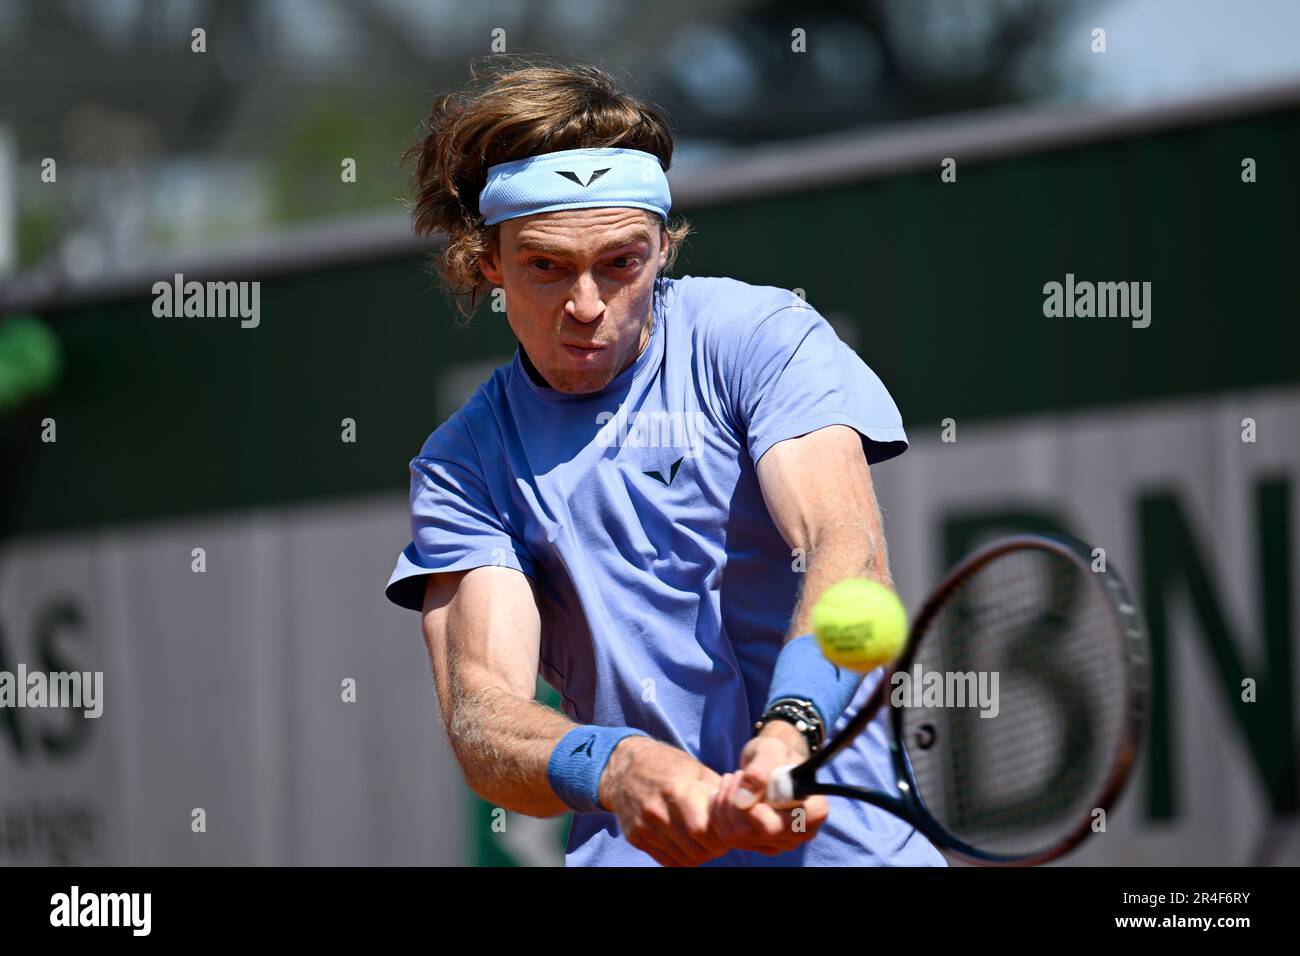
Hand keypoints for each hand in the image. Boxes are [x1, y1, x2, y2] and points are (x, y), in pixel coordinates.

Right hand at [598, 736, 730, 866]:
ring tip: (705, 839)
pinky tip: (687, 842)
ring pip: (684, 859)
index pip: (703, 828)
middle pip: (697, 848)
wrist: (624, 768)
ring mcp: (644, 827)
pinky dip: (683, 857)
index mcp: (676, 789)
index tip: (729, 828)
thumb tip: (746, 811)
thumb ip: (719, 793)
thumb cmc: (669, 767)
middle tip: (721, 838)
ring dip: (701, 854)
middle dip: (715, 847)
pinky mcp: (635, 837)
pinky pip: (667, 861)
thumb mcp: (697, 771)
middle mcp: (656, 811)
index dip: (722, 833)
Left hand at [710, 722, 828, 855]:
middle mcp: (800, 833)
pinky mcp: (759, 845)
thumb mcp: (770, 751)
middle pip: (754, 832)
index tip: (750, 784)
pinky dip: (720, 812)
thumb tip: (743, 801)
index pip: (777, 826)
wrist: (770, 760)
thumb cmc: (776, 752)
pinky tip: (727, 792)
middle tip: (736, 774)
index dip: (756, 809)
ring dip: (725, 803)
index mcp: (813, 812)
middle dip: (735, 800)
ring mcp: (779, 842)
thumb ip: (760, 771)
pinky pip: (729, 837)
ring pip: (737, 835)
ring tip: (732, 779)